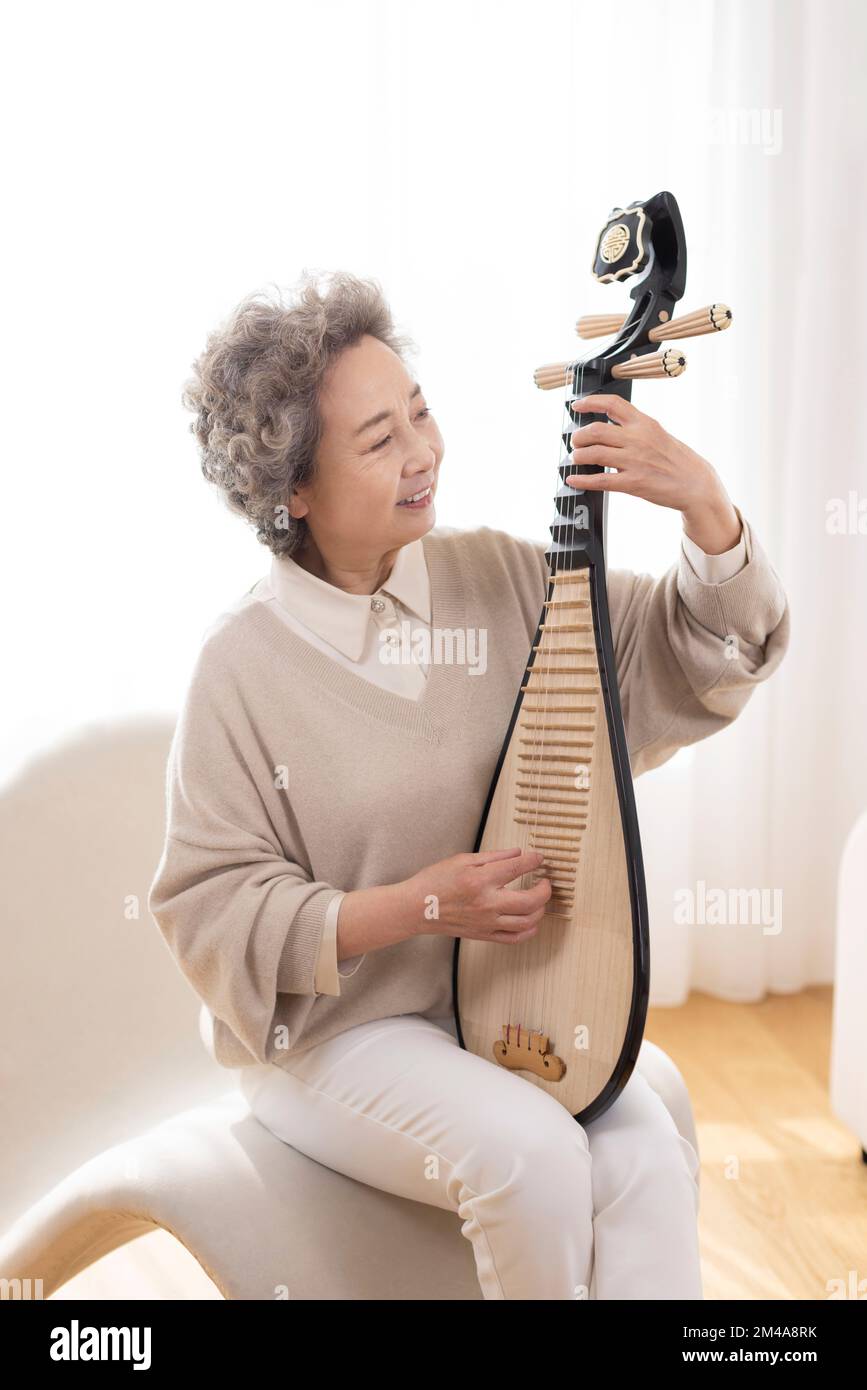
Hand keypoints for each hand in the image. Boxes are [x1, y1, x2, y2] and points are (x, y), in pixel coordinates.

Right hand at [401, 847, 551, 943]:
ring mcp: (486, 922)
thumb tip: (519, 853)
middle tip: (545, 881)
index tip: (539, 858)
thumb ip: (494, 856)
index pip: (517, 868)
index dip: (534, 860)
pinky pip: (514, 938)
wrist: (417, 907)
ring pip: (527, 922)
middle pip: (530, 901)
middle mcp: (486, 903)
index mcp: (480, 879)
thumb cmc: (435, 880)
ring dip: (541, 910)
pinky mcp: (484, 934)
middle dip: (545, 890)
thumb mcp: (463, 859)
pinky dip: (529, 931)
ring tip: (540, 899)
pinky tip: (532, 921)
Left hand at [566, 392, 742, 553]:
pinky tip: (573, 479)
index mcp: (644, 423)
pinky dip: (582, 480)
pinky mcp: (633, 483)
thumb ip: (635, 429)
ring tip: (576, 458)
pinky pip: (600, 480)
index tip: (577, 405)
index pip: (613, 404)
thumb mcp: (658, 434)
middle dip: (579, 436)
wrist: (696, 483)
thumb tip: (609, 428)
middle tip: (575, 441)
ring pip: (593, 453)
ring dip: (578, 456)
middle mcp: (637, 439)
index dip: (590, 402)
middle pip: (596, 430)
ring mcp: (634, 461)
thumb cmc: (677, 460)